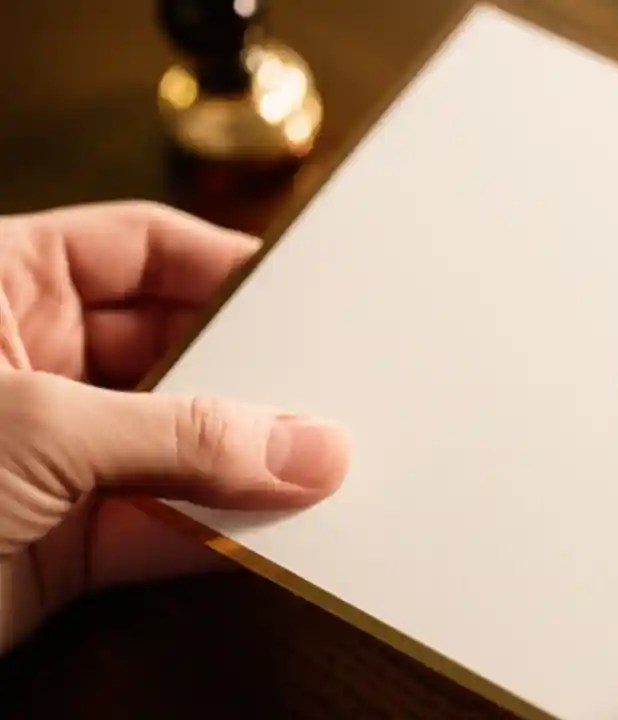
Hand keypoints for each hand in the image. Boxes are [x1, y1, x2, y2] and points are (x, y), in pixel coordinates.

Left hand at [0, 201, 348, 652]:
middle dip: (254, 375)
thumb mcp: (34, 426)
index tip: (309, 294)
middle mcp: (35, 366)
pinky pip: (168, 527)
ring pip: (180, 445)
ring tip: (319, 465)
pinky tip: (273, 528)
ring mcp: (54, 459)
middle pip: (178, 350)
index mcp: (2, 288)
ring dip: (244, 462)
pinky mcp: (64, 546)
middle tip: (330, 392)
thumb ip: (183, 437)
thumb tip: (304, 446)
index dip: (226, 265)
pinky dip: (221, 533)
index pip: (141, 249)